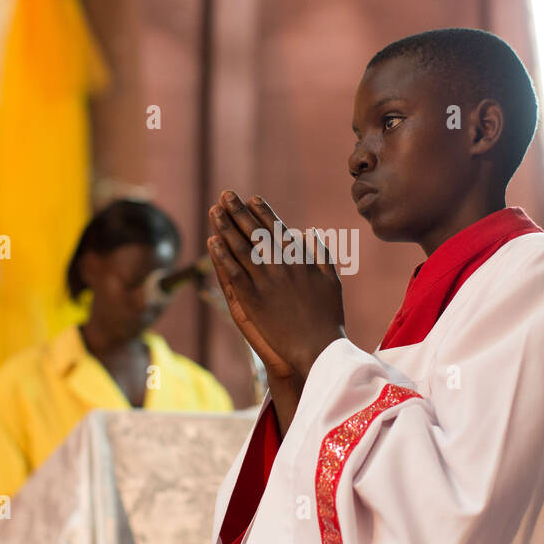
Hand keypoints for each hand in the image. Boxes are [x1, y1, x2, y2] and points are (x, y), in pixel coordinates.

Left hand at [207, 191, 345, 378]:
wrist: (318, 348)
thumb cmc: (328, 317)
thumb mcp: (332, 280)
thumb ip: (321, 254)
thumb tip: (309, 232)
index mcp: (300, 259)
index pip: (277, 228)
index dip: (262, 212)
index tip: (252, 199)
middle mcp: (281, 265)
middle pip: (255, 232)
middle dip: (239, 211)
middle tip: (226, 194)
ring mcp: (265, 281)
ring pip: (240, 247)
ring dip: (225, 226)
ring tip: (214, 210)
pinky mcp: (252, 299)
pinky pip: (232, 272)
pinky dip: (221, 255)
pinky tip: (212, 241)